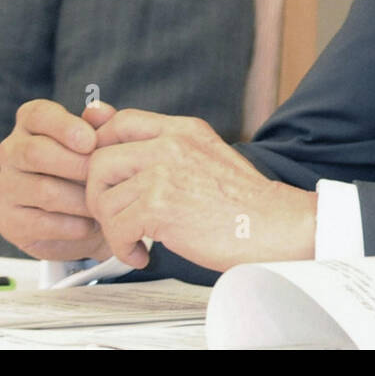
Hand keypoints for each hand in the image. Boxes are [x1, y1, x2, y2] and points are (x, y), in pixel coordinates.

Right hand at [0, 98, 115, 261]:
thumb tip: (97, 110)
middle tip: (103, 176)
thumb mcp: (103, 142)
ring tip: (103, 202)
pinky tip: (91, 223)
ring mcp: (5, 186)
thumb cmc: (94, 167)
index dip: (65, 127)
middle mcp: (11, 150)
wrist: (86, 217)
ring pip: (43, 190)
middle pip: (35, 153)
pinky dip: (72, 225)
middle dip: (76, 165)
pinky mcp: (6, 220)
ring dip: (80, 199)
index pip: (38, 115)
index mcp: (31, 122)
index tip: (91, 141)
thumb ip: (103, 123)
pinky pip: (41, 223)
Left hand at [87, 110, 317, 271]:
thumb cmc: (243, 200)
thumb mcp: (205, 156)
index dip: (101, 151)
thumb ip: (166, 147)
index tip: (105, 177)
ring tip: (134, 239)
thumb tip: (131, 143)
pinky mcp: (160, 205)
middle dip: (99, 195)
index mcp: (182, 129)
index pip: (120, 122)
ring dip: (113, 227)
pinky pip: (116, 228)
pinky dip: (123, 249)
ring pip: (104, 198)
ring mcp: (164, 172)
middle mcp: (170, 144)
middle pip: (99, 160)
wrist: (275, 225)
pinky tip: (142, 253)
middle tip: (117, 216)